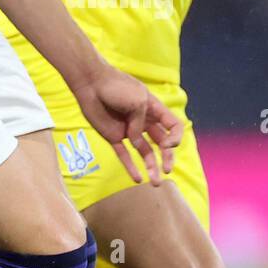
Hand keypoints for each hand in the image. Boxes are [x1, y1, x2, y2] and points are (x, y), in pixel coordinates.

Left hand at [68, 65, 183, 186]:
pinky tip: (138, 179)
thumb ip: (140, 123)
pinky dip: (131, 167)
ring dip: (151, 166)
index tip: (169, 144)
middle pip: (162, 143)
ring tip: (155, 183)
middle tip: (167, 170)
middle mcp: (144, 121)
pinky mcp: (114, 137)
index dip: (176, 137)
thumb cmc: (117, 86)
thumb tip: (135, 141)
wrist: (91, 84)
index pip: (173, 126)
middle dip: (167, 157)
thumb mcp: (138, 101)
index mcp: (154, 109)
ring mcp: (129, 130)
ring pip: (145, 152)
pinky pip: (124, 155)